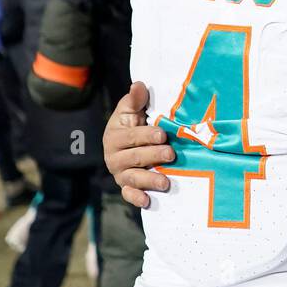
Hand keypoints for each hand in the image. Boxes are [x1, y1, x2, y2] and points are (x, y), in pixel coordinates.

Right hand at [103, 81, 174, 207]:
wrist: (127, 144)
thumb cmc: (132, 123)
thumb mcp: (131, 110)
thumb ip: (135, 100)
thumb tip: (139, 85)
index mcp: (115, 136)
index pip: (131, 137)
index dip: (146, 135)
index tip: (163, 134)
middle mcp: (114, 157)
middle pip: (134, 158)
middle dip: (153, 156)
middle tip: (171, 154)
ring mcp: (120, 173)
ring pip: (133, 178)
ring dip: (149, 180)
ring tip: (166, 181)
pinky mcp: (126, 186)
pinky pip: (128, 195)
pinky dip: (137, 198)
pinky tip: (148, 201)